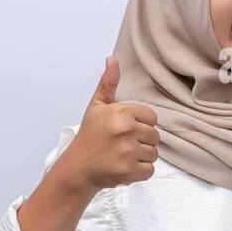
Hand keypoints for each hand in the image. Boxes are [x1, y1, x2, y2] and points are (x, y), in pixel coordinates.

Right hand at [59, 56, 160, 190]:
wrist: (77, 168)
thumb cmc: (89, 135)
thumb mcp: (96, 106)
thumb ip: (108, 83)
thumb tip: (112, 59)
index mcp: (121, 112)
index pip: (152, 117)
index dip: (140, 124)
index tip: (125, 130)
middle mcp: (126, 130)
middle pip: (155, 136)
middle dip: (141, 141)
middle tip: (122, 145)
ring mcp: (128, 152)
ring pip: (153, 153)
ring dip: (141, 157)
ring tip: (123, 156)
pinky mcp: (129, 171)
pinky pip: (150, 170)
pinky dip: (140, 171)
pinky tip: (124, 167)